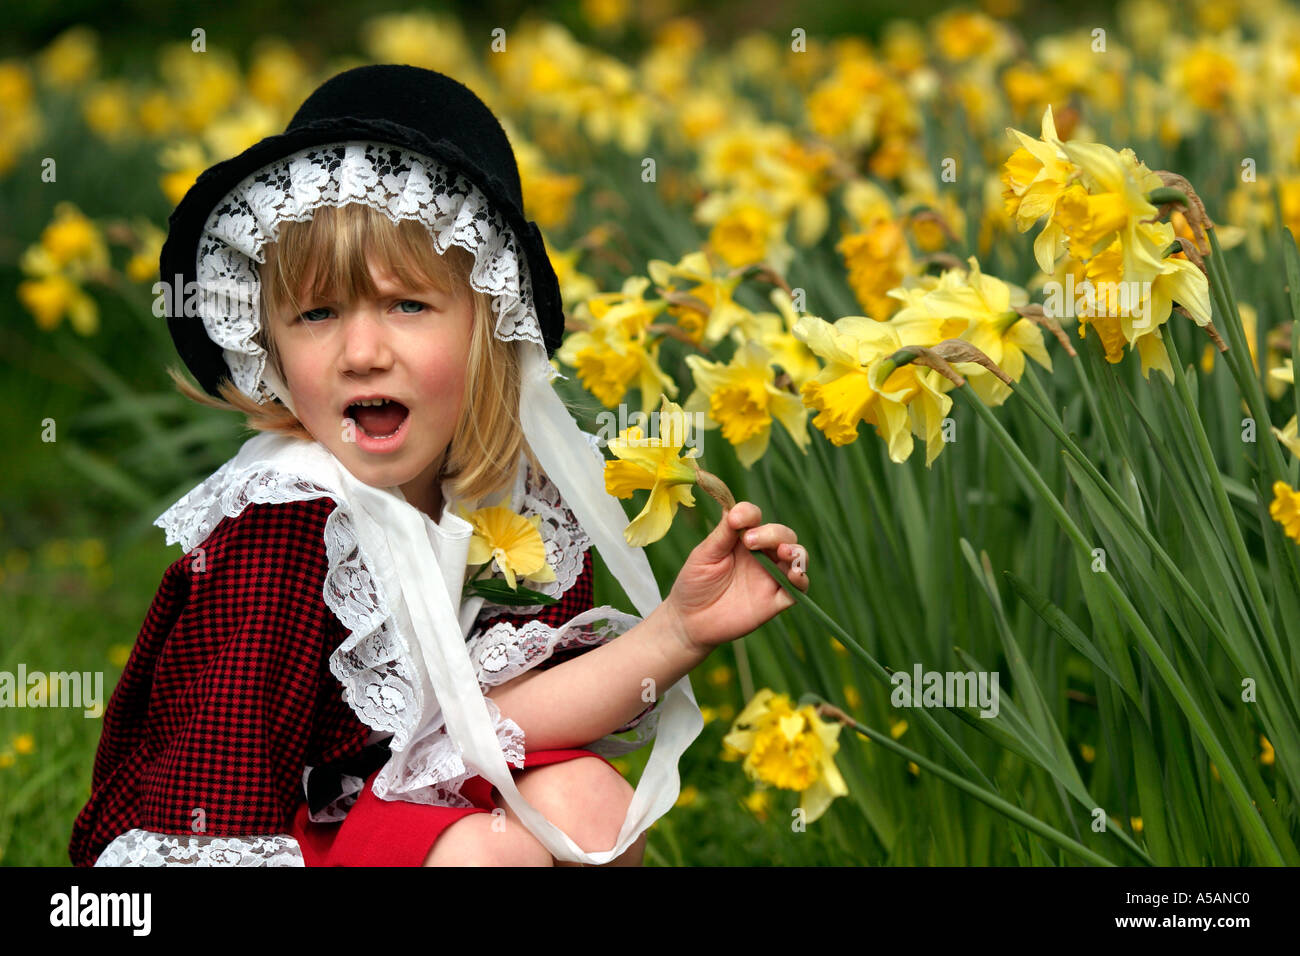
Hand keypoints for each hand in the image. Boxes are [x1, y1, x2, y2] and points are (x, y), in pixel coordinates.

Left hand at [662, 501, 808, 656]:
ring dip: (796, 551)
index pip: (755, 518)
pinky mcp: (775, 600)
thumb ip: (722, 534)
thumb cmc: (694, 583)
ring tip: (783, 552)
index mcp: (743, 540)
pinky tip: (794, 574)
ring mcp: (770, 577)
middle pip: (782, 535)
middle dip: (772, 533)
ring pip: (796, 557)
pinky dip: (802, 579)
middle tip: (749, 541)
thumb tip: (734, 509)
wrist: (690, 621)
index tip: (735, 519)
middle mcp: (761, 555)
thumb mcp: (704, 555)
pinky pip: (798, 589)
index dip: (749, 514)